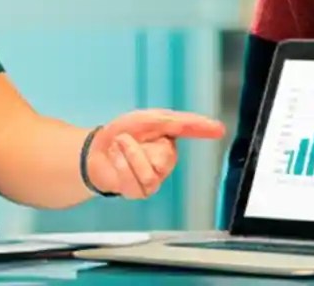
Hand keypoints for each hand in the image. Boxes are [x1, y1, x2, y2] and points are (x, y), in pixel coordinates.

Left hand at [84, 109, 225, 198]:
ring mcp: (153, 179)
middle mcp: (165, 162)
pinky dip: (121, 168)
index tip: (219, 128)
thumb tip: (211, 124)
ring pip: (150, 174)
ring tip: (119, 148)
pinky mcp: (139, 192)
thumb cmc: (121, 134)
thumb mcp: (148, 121)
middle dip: (141, 148)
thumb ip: (179, 122)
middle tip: (125, 140)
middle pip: (166, 159)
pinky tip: (116, 161)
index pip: (190, 132)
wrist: (95, 151)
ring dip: (128, 156)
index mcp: (169, 141)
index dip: (203, 129)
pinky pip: (135, 184)